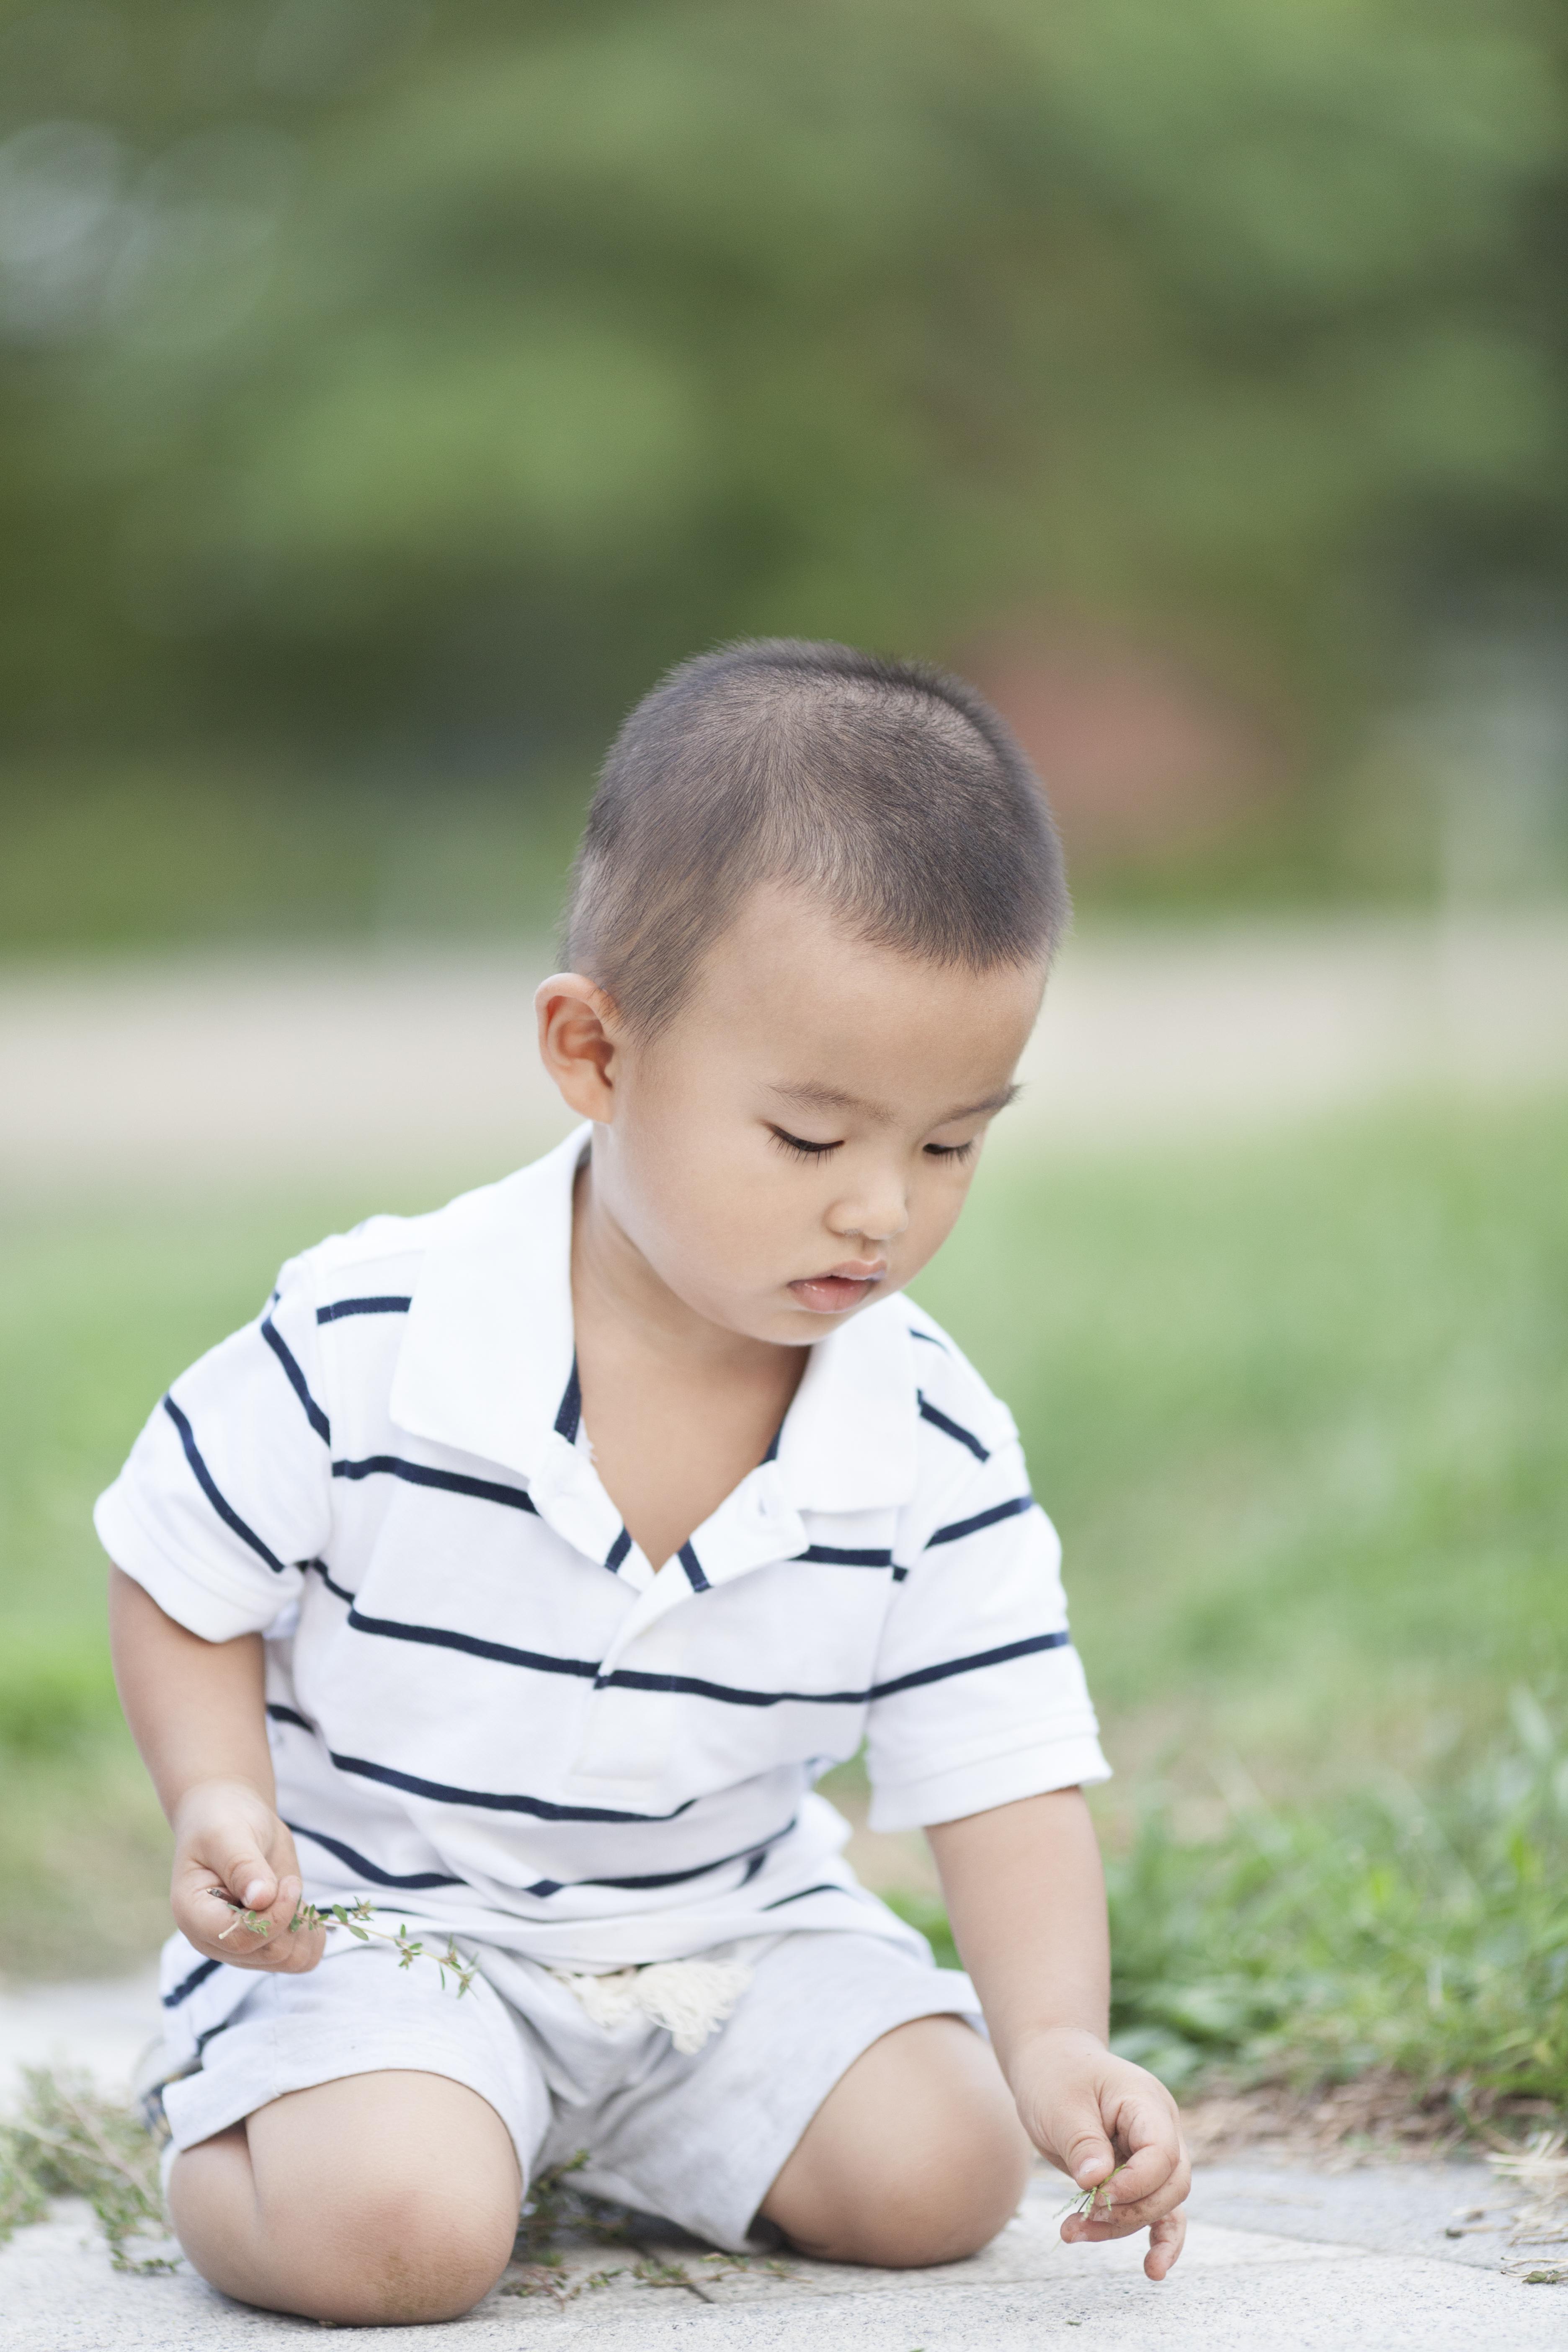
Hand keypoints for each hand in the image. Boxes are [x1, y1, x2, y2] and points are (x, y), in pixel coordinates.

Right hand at [170, 1780, 325, 1974]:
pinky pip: (299, 1958)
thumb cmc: (223, 1821)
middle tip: (288, 1882)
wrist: (230, 1818)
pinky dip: (312, 1936)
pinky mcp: (264, 1943)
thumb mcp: (229, 1834)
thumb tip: (261, 1898)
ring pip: (288, 1960)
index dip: (274, 1917)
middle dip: (291, 1917)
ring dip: (303, 1927)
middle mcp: (215, 1939)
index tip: (289, 1882)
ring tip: (292, 1891)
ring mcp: (241, 1945)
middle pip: (269, 1953)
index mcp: (194, 1915)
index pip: (239, 1938)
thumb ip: (243, 1865)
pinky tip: (304, 1908)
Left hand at [1011, 2026, 1188, 2278]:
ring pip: (1163, 2205)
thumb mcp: (1059, 2104)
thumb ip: (1082, 2142)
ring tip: (1072, 2234)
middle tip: (1082, 2217)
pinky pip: (1161, 2211)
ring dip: (1123, 2227)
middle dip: (1130, 2211)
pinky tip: (1152, 2270)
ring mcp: (1154, 2153)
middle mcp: (1161, 2128)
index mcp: (1146, 2102)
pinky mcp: (1140, 2174)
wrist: (1052, 2065)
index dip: (1136, 2183)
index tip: (1097, 2193)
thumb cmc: (1055, 2077)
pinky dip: (1156, 2239)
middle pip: (1170, 2185)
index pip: (1162, 2152)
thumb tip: (1097, 2183)